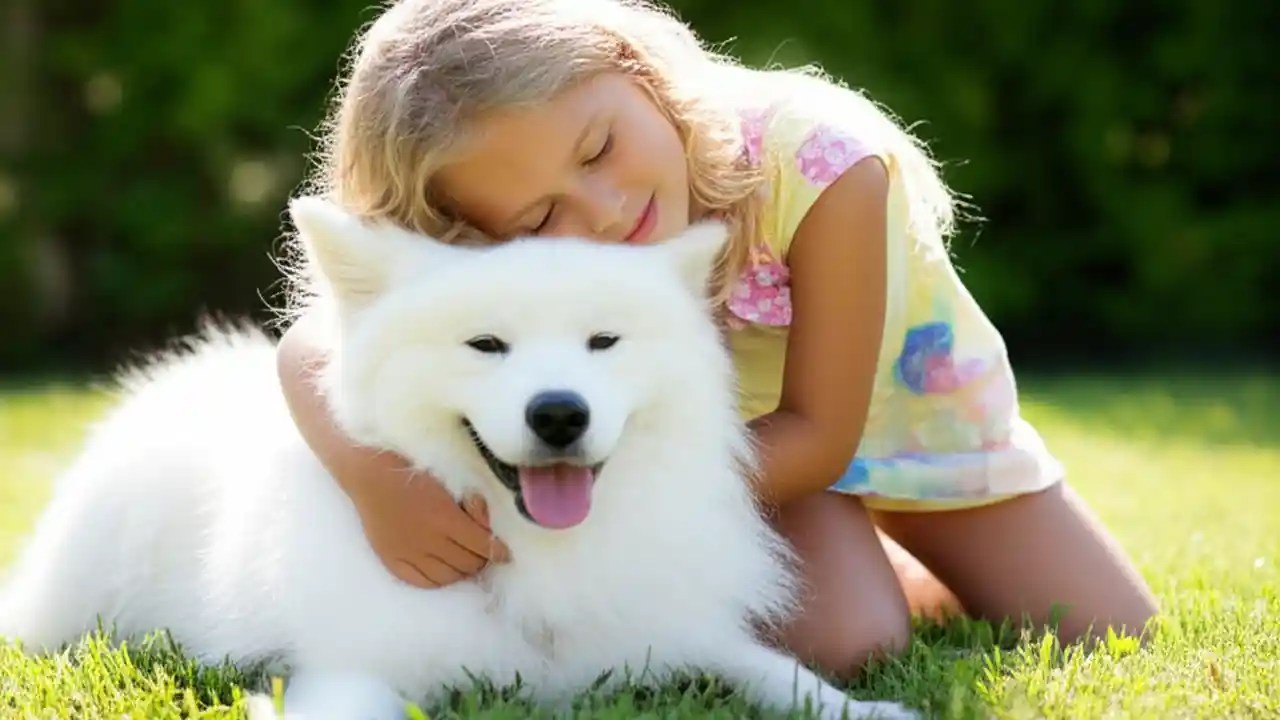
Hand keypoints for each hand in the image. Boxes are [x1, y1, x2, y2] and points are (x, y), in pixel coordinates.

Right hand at [349, 471, 510, 587]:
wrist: (371, 475)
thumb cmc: (413, 472)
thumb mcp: (451, 484)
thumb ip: (472, 508)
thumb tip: (486, 528)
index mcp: (446, 519)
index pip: (482, 546)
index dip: (498, 551)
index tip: (505, 553)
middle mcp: (429, 542)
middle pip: (468, 564)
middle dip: (481, 558)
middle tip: (481, 551)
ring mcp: (409, 554)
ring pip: (449, 577)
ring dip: (461, 570)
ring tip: (463, 559)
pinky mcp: (393, 561)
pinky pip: (422, 582)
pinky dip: (438, 579)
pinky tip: (443, 569)